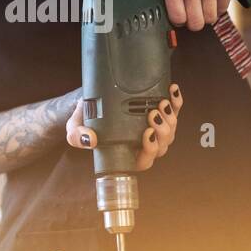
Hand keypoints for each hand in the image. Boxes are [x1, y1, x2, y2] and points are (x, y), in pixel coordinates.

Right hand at [67, 84, 182, 170]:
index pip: (146, 160)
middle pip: (163, 144)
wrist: (88, 100)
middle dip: (163, 129)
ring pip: (171, 129)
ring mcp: (154, 129)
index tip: (147, 133)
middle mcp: (143, 143)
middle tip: (154, 114)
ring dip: (171, 116)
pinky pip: (174, 110)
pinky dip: (176, 101)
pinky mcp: (159, 113)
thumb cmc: (84, 119)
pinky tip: (172, 90)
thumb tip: (89, 139)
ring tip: (162, 102)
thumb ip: (77, 136)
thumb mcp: (74, 128)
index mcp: (128, 153)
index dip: (151, 149)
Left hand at [141, 0, 239, 30]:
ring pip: (210, 18)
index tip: (181, 16)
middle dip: (194, 22)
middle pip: (195, 23)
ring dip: (207, 15)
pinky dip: (219, 6)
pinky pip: (224, 7)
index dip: (179, 20)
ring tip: (204, 5)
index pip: (177, 18)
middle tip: (194, 13)